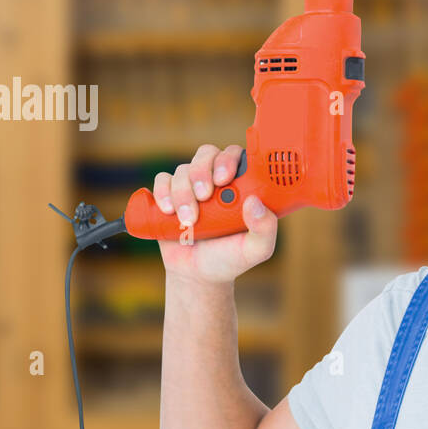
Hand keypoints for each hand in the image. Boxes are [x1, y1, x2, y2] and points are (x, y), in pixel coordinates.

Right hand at [150, 143, 277, 283]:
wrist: (198, 275)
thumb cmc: (230, 257)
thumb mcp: (255, 249)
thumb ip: (265, 229)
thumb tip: (255, 202)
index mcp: (240, 185)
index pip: (235, 156)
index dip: (228, 160)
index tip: (224, 180)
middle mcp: (215, 180)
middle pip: (207, 154)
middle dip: (202, 171)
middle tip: (204, 196)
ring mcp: (191, 186)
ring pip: (183, 170)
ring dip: (183, 192)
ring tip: (189, 221)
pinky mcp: (168, 195)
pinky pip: (162, 180)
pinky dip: (163, 192)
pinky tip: (168, 211)